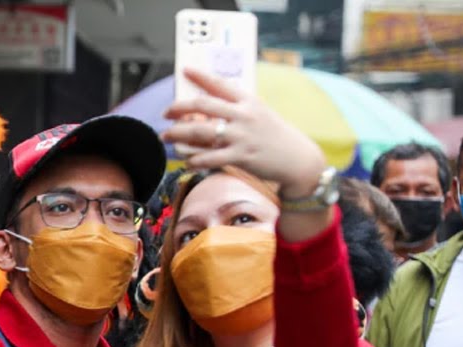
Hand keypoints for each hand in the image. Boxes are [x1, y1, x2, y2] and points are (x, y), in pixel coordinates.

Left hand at [163, 67, 327, 198]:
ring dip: (178, 133)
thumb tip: (208, 108)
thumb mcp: (259, 113)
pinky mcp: (241, 156)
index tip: (184, 70)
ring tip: (165, 136)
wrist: (297, 158)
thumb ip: (237, 108)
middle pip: (203, 105)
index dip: (200, 76)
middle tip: (165, 112)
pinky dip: (195, 160)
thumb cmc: (274, 135)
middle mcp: (243, 115)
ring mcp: (242, 136)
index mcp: (248, 101)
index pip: (220, 83)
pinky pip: (210, 158)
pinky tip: (186, 161)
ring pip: (201, 132)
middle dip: (179, 107)